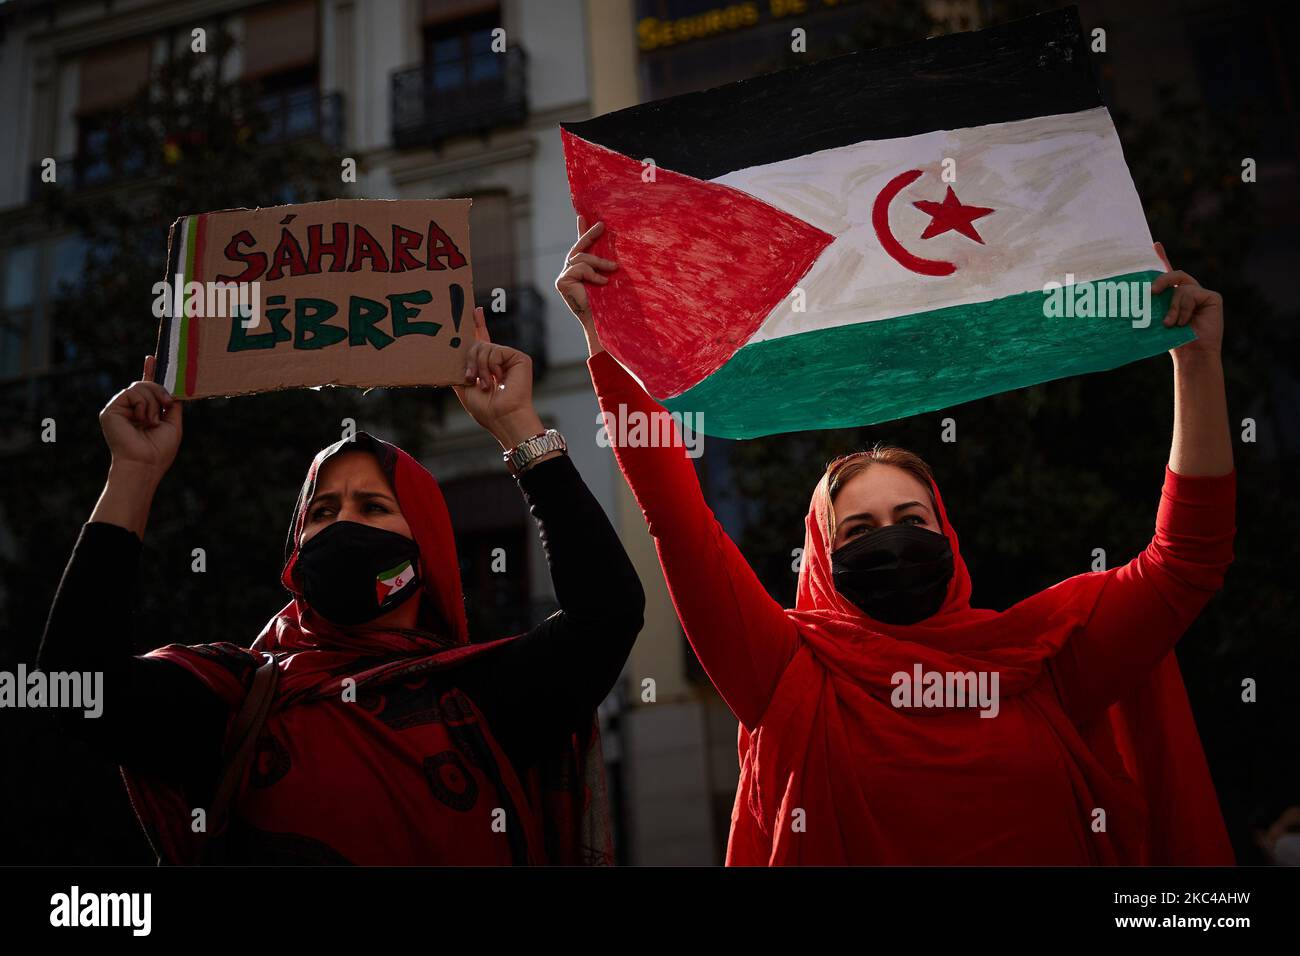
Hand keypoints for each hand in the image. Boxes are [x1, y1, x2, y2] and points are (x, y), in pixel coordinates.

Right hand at [99, 354, 182, 479]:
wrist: (145, 463)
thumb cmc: (160, 450)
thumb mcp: (172, 422)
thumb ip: (171, 404)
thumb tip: (174, 388)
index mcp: (144, 412)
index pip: (146, 388)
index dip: (149, 372)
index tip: (152, 358)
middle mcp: (130, 409)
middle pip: (146, 385)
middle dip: (160, 391)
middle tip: (166, 405)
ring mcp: (119, 409)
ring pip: (139, 386)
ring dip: (152, 402)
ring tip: (151, 421)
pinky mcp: (111, 410)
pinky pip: (131, 392)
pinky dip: (143, 404)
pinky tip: (142, 419)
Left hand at [453, 307, 543, 448]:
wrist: (501, 417)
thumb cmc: (485, 408)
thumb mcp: (463, 386)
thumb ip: (459, 367)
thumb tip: (449, 352)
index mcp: (488, 366)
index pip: (483, 340)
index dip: (478, 325)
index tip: (474, 310)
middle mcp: (500, 360)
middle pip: (478, 344)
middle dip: (470, 361)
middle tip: (471, 378)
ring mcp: (510, 358)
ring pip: (485, 347)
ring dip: (480, 367)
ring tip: (486, 384)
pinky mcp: (519, 358)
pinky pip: (496, 350)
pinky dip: (492, 365)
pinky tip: (499, 378)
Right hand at [555, 215, 616, 352]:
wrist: (603, 321)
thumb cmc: (609, 302)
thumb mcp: (608, 276)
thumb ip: (605, 262)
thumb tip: (614, 246)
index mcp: (579, 272)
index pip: (580, 249)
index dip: (582, 233)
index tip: (582, 217)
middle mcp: (568, 273)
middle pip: (578, 249)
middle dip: (590, 235)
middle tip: (602, 225)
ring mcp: (563, 277)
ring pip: (581, 258)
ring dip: (599, 263)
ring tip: (613, 269)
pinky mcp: (562, 282)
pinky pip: (580, 268)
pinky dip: (593, 274)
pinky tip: (602, 282)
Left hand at [1152, 241, 1223, 357]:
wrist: (1190, 354)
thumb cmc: (1172, 341)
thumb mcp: (1156, 320)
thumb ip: (1152, 305)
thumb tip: (1133, 295)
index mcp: (1173, 296)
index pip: (1167, 273)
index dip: (1162, 257)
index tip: (1154, 244)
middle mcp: (1188, 292)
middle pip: (1173, 275)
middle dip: (1160, 281)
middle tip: (1152, 293)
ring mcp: (1201, 293)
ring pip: (1180, 288)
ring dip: (1172, 308)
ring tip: (1170, 324)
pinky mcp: (1212, 297)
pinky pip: (1192, 294)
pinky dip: (1184, 309)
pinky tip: (1185, 322)